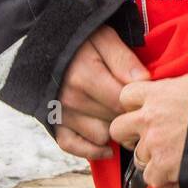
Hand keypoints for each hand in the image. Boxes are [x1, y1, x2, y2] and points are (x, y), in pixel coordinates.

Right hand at [55, 26, 147, 160]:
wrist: (42, 44)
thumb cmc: (78, 40)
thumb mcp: (103, 37)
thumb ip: (123, 59)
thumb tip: (143, 81)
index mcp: (84, 77)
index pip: (123, 103)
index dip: (138, 101)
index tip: (144, 95)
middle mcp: (70, 99)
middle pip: (114, 120)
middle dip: (128, 115)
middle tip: (135, 106)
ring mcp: (60, 114)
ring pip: (100, 136)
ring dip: (112, 129)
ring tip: (118, 116)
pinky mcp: (53, 124)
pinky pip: (74, 147)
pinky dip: (92, 150)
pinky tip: (107, 147)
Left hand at [110, 73, 187, 187]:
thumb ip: (175, 89)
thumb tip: (174, 93)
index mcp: (157, 93)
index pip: (125, 96)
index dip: (133, 106)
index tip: (145, 111)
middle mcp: (150, 118)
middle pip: (118, 129)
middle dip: (131, 135)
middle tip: (148, 139)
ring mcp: (155, 144)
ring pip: (138, 158)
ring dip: (153, 160)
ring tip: (174, 159)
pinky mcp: (164, 168)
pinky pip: (152, 179)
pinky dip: (166, 180)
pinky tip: (180, 174)